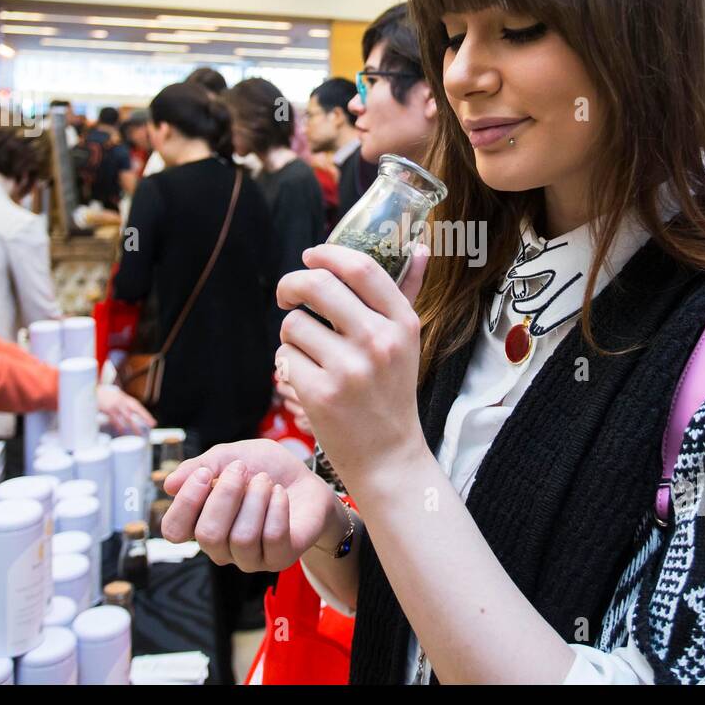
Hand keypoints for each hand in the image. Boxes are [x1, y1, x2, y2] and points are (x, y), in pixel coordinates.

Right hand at [96, 385, 155, 433]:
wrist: (92, 390)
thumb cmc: (105, 396)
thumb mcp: (116, 398)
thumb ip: (123, 406)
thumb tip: (131, 418)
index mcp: (125, 398)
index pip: (137, 406)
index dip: (145, 415)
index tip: (153, 423)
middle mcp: (122, 401)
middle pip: (135, 410)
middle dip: (144, 418)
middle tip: (152, 426)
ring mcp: (115, 405)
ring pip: (126, 417)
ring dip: (133, 426)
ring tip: (138, 435)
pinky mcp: (107, 409)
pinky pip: (114, 419)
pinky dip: (119, 426)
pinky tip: (122, 432)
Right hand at [161, 439, 343, 570]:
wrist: (307, 478)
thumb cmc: (265, 468)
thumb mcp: (231, 455)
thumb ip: (200, 466)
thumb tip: (168, 485)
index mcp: (201, 522)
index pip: (174, 530)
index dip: (186, 502)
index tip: (206, 473)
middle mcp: (220, 547)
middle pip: (208, 535)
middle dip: (226, 494)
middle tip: (241, 469)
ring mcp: (249, 558)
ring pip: (241, 538)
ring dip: (255, 499)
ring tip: (265, 480)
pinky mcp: (278, 558)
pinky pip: (272, 537)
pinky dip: (277, 507)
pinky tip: (280, 493)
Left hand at [274, 243, 429, 485]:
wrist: (388, 456)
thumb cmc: (391, 392)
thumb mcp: (407, 342)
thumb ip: (408, 293)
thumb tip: (420, 247)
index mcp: (402, 323)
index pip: (360, 266)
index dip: (327, 253)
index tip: (311, 256)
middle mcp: (378, 341)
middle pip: (317, 284)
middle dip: (292, 284)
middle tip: (288, 295)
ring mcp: (349, 369)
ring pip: (293, 323)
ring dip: (291, 334)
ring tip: (310, 353)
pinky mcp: (321, 393)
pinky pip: (284, 356)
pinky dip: (287, 363)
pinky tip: (306, 377)